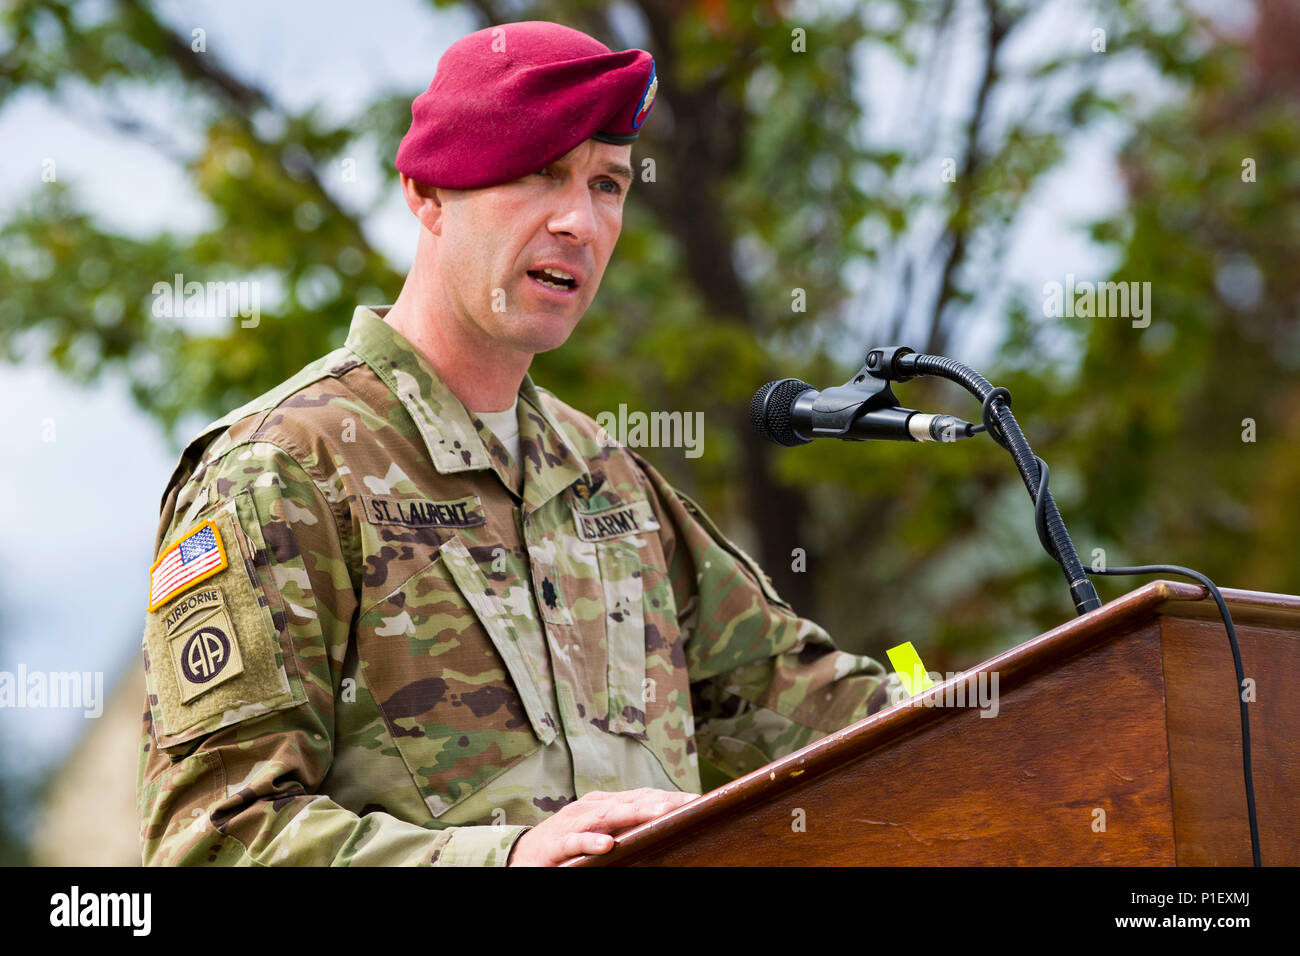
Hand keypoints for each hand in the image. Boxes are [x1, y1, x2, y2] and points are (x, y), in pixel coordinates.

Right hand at [507, 787, 696, 866]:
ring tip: (660, 814)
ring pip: (608, 816)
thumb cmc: (568, 842)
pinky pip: (575, 842)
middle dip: (661, 802)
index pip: (643, 796)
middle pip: (631, 801)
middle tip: (689, 803)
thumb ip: (627, 826)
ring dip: (634, 814)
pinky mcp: (557, 844)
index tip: (698, 800)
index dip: (669, 797)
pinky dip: (591, 843)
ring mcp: (574, 824)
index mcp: (605, 804)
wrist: (523, 855)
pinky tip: (607, 845)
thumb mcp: (601, 830)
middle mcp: (591, 808)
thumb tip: (663, 821)